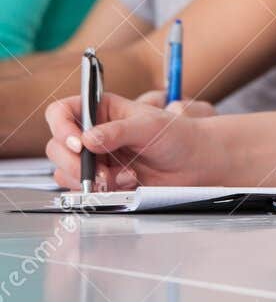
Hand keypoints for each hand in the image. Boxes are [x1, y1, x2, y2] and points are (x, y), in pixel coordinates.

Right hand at [43, 92, 216, 189]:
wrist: (193, 164)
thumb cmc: (177, 136)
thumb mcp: (150, 126)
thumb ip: (118, 132)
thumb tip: (87, 140)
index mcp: (101, 110)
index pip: (61, 112)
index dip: (62, 127)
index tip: (78, 142)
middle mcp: (92, 133)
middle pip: (57, 147)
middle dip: (74, 162)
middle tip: (99, 171)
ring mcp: (94, 158)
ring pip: (65, 172)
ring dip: (90, 179)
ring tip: (124, 177)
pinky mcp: (100, 180)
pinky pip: (82, 190)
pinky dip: (101, 191)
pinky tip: (127, 184)